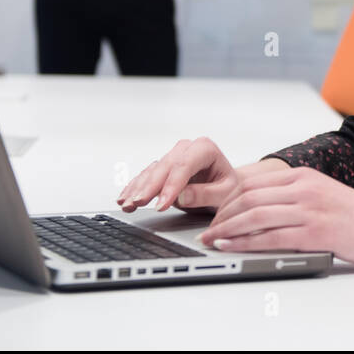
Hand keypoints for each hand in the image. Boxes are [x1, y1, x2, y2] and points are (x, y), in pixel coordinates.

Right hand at [116, 137, 239, 213]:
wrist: (226, 187)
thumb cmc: (229, 187)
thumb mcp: (225, 193)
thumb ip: (205, 194)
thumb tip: (181, 196)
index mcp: (205, 148)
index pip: (184, 165)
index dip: (171, 185)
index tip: (162, 204)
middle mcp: (187, 149)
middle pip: (165, 166)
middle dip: (150, 187)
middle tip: (139, 203)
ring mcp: (173, 158)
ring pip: (152, 171)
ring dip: (138, 189)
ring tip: (129, 204)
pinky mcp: (163, 169)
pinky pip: (145, 177)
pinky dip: (134, 188)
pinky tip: (125, 198)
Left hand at [199, 165, 353, 264]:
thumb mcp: (321, 193)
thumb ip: (293, 196)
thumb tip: (259, 208)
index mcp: (303, 177)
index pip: (253, 183)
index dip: (227, 199)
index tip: (215, 213)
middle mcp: (303, 189)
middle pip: (248, 198)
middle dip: (221, 215)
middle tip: (207, 229)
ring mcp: (308, 210)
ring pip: (254, 216)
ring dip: (227, 229)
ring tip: (212, 239)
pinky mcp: (313, 233)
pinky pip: (270, 237)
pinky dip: (245, 242)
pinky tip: (232, 246)